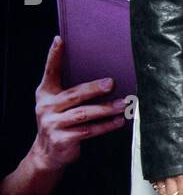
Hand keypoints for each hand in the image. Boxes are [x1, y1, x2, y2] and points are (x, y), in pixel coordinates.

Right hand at [31, 37, 129, 170]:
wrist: (47, 154)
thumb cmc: (59, 123)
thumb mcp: (57, 104)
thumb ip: (70, 90)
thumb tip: (103, 78)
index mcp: (45, 93)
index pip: (50, 71)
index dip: (54, 56)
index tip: (60, 40)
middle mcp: (47, 107)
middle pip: (74, 95)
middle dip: (94, 89)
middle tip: (111, 83)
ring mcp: (53, 124)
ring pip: (84, 114)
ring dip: (106, 109)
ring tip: (124, 104)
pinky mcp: (63, 139)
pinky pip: (89, 131)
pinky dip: (106, 126)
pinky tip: (119, 121)